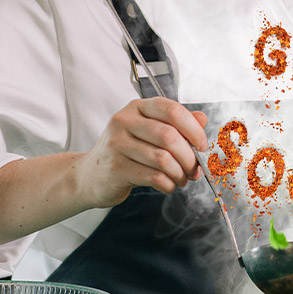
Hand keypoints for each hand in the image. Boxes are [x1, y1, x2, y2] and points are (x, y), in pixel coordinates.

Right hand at [76, 97, 208, 206]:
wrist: (90, 175)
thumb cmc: (125, 152)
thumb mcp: (148, 132)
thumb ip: (175, 124)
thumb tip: (202, 119)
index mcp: (137, 108)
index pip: (171, 110)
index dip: (193, 128)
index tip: (202, 145)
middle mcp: (124, 121)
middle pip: (169, 136)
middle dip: (189, 157)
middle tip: (195, 169)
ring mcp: (117, 144)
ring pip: (163, 158)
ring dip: (179, 173)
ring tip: (181, 179)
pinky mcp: (115, 168)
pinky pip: (153, 176)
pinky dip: (168, 184)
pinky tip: (168, 185)